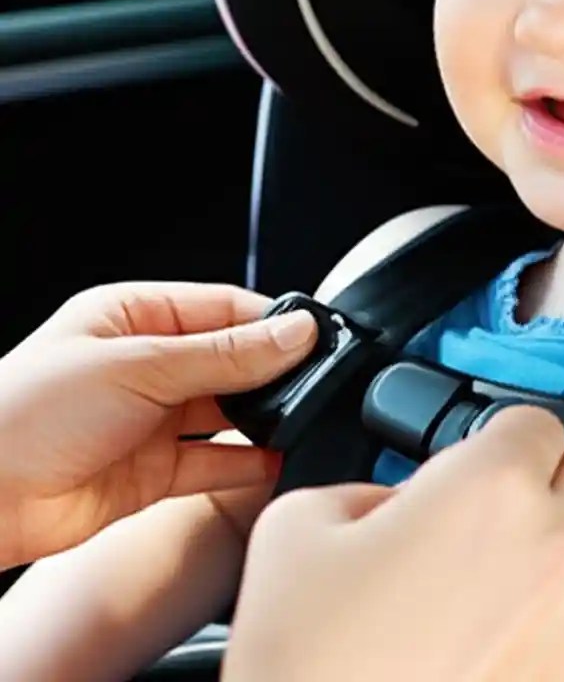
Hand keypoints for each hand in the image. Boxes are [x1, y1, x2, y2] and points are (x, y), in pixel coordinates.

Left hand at [0, 281, 317, 567]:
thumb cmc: (22, 416)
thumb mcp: (137, 367)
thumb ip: (226, 356)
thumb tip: (295, 334)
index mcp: (133, 316)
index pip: (224, 309)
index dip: (273, 325)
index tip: (317, 341)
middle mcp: (145, 365)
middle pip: (233, 362)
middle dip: (274, 375)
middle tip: (315, 384)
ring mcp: (151, 419)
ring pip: (230, 413)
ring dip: (264, 419)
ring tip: (300, 421)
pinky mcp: (155, 471)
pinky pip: (218, 462)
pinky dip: (251, 463)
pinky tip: (277, 459)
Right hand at [224, 405, 563, 681]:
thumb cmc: (309, 664)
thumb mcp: (296, 529)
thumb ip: (366, 491)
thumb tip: (399, 507)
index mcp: (491, 489)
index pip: (538, 422)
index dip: (502, 438)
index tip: (481, 461)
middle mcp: (555, 547)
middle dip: (557, 483)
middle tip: (508, 513)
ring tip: (539, 575)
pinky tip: (523, 644)